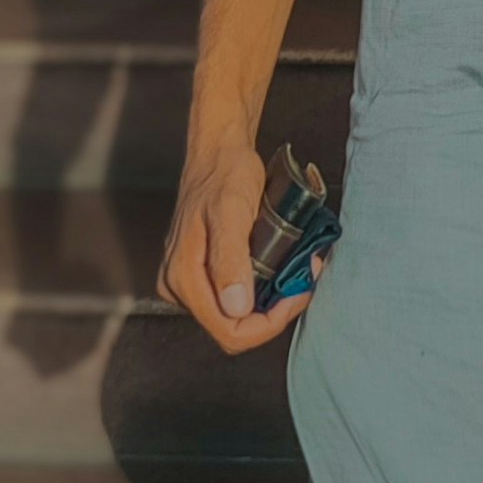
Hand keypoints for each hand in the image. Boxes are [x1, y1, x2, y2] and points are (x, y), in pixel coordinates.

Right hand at [159, 132, 311, 354]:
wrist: (219, 151)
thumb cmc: (224, 174)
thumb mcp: (231, 212)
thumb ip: (230, 260)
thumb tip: (237, 307)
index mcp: (183, 277)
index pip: (227, 331)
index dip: (267, 324)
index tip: (296, 294)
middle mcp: (180, 285)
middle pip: (232, 327)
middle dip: (273, 312)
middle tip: (302, 280)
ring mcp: (190, 280)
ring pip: (236, 315)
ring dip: (270, 302)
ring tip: (296, 272)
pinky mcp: (203, 272)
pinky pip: (235, 296)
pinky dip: (263, 289)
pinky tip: (279, 269)